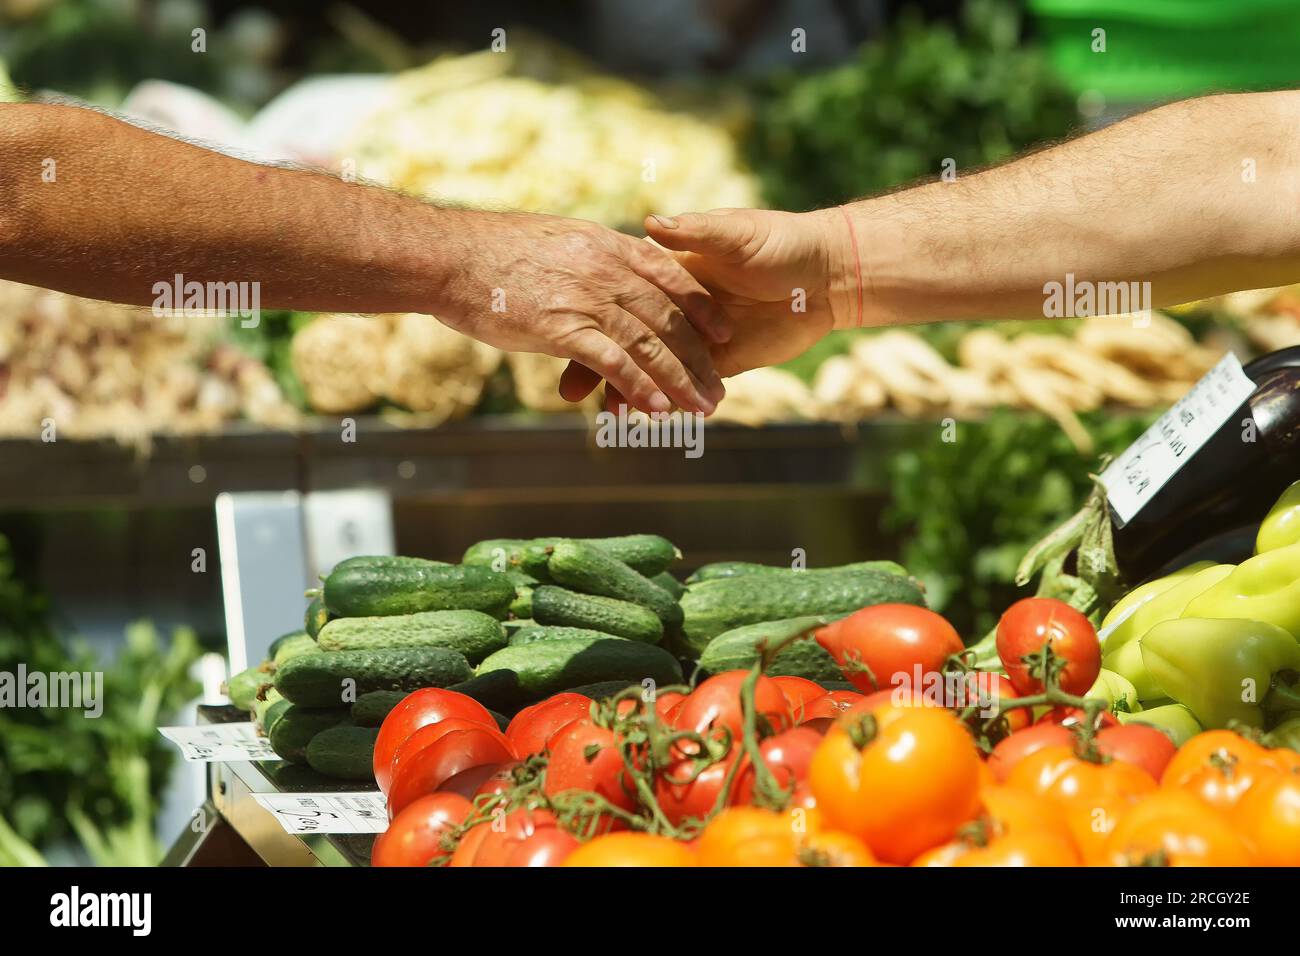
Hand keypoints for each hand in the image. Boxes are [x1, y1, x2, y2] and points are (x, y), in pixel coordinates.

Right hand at [441, 211, 729, 413]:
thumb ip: (584, 257)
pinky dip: (638, 385)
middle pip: (667, 316)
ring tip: (701, 408)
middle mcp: (604, 269)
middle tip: (718, 389)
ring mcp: (585, 297)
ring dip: (679, 379)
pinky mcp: (562, 326)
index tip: (722, 331)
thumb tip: (599, 271)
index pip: (668, 274)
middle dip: (699, 357)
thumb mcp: (551, 238)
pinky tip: (656, 408)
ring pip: (648, 342)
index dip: (700, 305)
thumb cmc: (490, 251)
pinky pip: (612, 360)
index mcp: (605, 245)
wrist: (448, 254)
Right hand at [558, 208, 849, 404]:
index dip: (594, 312)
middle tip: (571, 391)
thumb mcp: (735, 233)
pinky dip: (665, 401)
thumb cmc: (781, 241)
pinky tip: (642, 417)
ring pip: (652, 368)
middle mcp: (677, 306)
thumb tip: (652, 222)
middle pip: (628, 338)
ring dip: (628, 391)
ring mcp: (697, 338)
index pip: (624, 294)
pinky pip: (685, 386)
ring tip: (607, 415)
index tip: (564, 331)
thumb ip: (696, 233)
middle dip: (599, 364)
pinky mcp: (721, 363)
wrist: (828, 275)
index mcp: (673, 270)